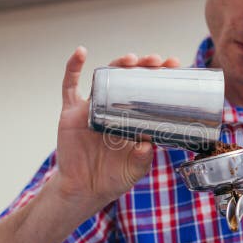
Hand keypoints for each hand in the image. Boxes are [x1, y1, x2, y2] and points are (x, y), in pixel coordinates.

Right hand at [53, 48, 179, 218]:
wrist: (84, 190)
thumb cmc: (113, 178)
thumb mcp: (135, 169)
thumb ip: (143, 157)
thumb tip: (148, 143)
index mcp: (132, 117)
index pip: (148, 90)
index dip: (159, 76)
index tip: (172, 64)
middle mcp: (113, 107)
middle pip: (129, 78)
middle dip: (143, 66)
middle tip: (155, 61)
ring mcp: (93, 107)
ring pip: (104, 76)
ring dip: (118, 63)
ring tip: (130, 59)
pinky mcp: (72, 113)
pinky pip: (69, 86)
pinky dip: (73, 67)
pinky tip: (81, 52)